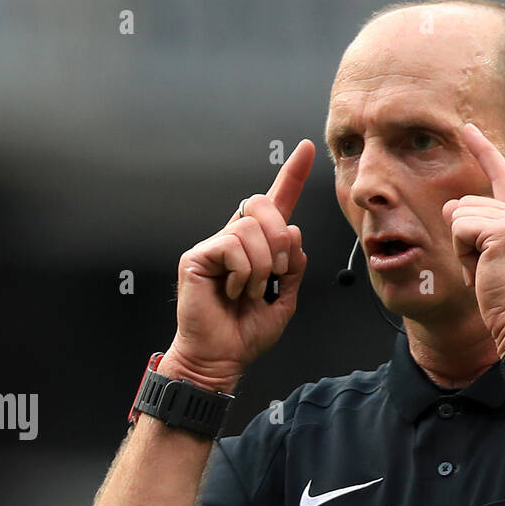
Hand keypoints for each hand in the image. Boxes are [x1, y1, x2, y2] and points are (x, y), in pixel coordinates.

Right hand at [165, 139, 315, 388]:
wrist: (221, 357)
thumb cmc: (246, 332)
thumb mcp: (285, 299)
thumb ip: (294, 267)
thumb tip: (292, 236)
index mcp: (258, 247)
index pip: (276, 204)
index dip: (291, 175)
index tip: (306, 148)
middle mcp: (235, 239)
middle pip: (264, 205)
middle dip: (280, 239)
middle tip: (275, 272)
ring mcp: (215, 245)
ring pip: (251, 229)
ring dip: (262, 266)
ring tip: (250, 291)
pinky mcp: (198, 256)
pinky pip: (232, 245)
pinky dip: (243, 272)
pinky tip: (234, 290)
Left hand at [441, 122, 504, 358]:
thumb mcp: (497, 257)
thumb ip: (480, 228)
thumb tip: (450, 207)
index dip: (485, 152)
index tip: (469, 130)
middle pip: (468, 204)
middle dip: (464, 239)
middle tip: (486, 268)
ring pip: (461, 217)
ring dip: (462, 249)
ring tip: (486, 271)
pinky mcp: (503, 231)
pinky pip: (460, 229)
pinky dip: (462, 253)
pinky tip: (481, 272)